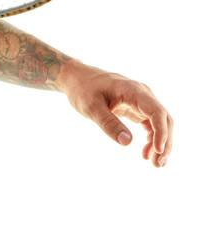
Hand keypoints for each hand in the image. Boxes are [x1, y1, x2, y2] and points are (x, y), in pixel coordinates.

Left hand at [58, 61, 172, 166]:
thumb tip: (127, 142)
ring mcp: (142, 102)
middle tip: (158, 164)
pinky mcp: (137, 108)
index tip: (157, 151)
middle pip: (164, 119)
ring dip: (160, 143)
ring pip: (160, 123)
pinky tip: (146, 153)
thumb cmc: (84, 90)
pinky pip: (151, 124)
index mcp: (134, 91)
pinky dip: (152, 139)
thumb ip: (108, 123)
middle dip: (165, 142)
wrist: (79, 79)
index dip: (161, 132)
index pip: (157, 111)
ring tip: (155, 163)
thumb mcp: (91, 107)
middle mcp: (143, 95)